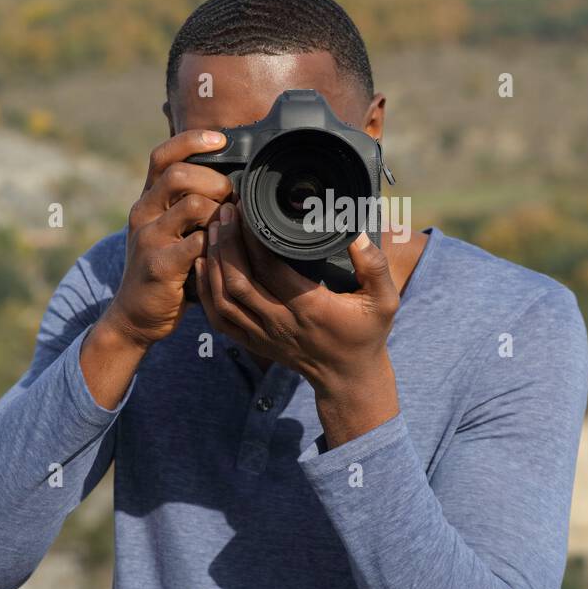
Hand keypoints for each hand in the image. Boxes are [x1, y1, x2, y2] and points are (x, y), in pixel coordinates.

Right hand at [99, 129, 233, 348]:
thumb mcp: (170, 231)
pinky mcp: (161, 265)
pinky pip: (198, 242)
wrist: (136, 314)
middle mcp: (143, 213)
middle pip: (179, 173)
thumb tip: (232, 180)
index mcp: (147, 200)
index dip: (191, 140)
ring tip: (229, 225)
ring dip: (221, 210)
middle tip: (232, 196)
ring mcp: (149, 238)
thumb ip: (188, 206)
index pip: (163, 155)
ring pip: (193, 204)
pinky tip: (224, 249)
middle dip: (215, 179)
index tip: (221, 139)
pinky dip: (218, 241)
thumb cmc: (165, 269)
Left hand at [195, 203, 400, 446]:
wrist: (348, 377)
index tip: (249, 210)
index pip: (270, 268)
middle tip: (226, 211)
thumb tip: (357, 235)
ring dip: (213, 262)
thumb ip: (375, 267)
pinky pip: (219, 318)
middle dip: (227, 242)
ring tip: (214, 229)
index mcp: (310, 308)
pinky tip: (203, 265)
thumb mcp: (384, 301)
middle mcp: (280, 322)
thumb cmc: (365, 334)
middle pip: (239, 280)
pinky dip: (206, 291)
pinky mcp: (253, 342)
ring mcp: (263, 335)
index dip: (253, 237)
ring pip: (223, 298)